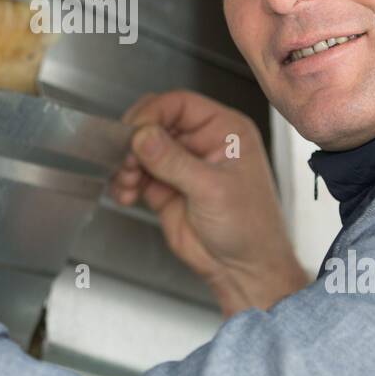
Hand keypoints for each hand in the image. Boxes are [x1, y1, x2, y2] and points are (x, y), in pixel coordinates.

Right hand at [110, 90, 306, 315]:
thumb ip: (173, 161)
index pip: (179, 104)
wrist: (244, 271)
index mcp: (224, 130)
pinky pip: (136, 174)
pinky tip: (126, 194)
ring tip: (127, 182)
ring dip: (127, 163)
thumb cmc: (250, 228)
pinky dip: (125, 182)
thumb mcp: (212, 189)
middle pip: (155, 123)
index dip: (152, 113)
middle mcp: (201, 142)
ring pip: (141, 149)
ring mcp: (182, 165)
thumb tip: (142, 136)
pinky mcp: (165, 188)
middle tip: (126, 159)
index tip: (134, 131)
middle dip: (136, 140)